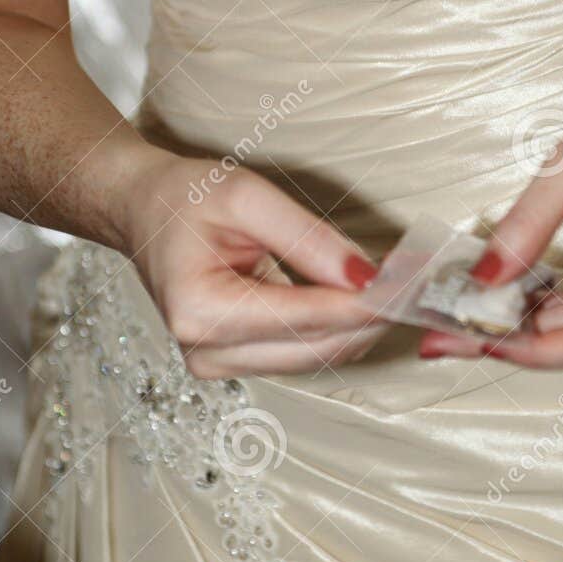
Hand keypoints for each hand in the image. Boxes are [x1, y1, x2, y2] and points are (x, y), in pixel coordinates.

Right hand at [118, 151, 387, 376]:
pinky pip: (304, 354)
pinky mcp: (235, 362)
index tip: (413, 285)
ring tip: (400, 288)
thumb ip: (308, 238)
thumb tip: (367, 276)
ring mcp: (219, 364)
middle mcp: (207, 351)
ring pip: (317, 358)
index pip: (304, 318)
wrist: (141, 213)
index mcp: (200, 310)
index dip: (365, 304)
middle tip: (420, 284)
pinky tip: (366, 301)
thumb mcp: (246, 197)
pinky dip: (340, 328)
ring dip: (362, 326)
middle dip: (373, 317)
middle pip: (316, 348)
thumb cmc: (183, 199)